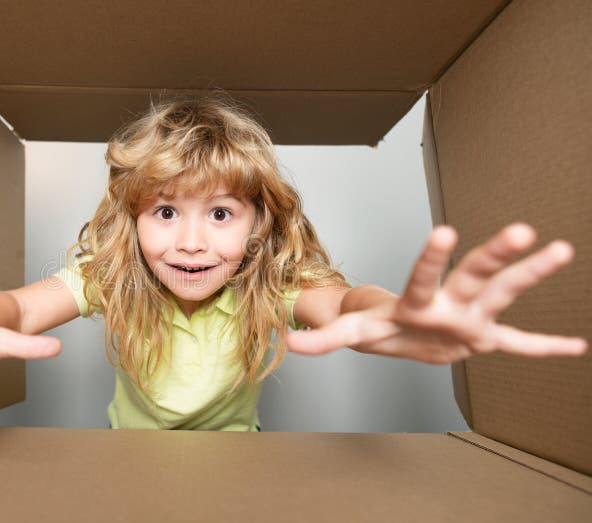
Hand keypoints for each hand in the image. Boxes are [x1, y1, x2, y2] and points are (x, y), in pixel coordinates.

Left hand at [284, 223, 587, 362]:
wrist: (402, 333)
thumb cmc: (380, 326)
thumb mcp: (353, 333)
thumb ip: (325, 338)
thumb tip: (288, 344)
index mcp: (416, 302)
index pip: (423, 277)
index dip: (431, 259)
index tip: (445, 231)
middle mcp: (449, 304)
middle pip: (472, 276)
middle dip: (495, 255)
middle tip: (522, 228)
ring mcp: (470, 319)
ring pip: (502, 294)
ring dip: (529, 275)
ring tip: (560, 249)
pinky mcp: (484, 339)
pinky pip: (518, 343)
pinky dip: (543, 347)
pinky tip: (575, 347)